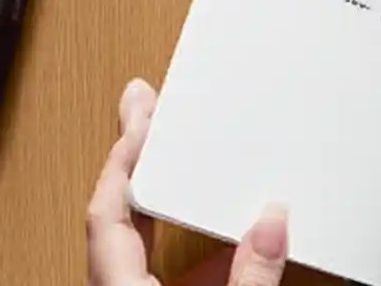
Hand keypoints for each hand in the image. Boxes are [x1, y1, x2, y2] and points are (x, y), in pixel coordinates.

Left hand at [87, 79, 290, 285]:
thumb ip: (251, 276)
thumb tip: (272, 224)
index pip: (108, 210)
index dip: (125, 157)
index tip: (141, 114)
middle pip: (118, 213)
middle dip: (140, 160)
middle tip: (149, 112)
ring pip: (138, 242)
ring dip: (168, 204)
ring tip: (195, 164)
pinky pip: (160, 270)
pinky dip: (193, 249)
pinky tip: (231, 243)